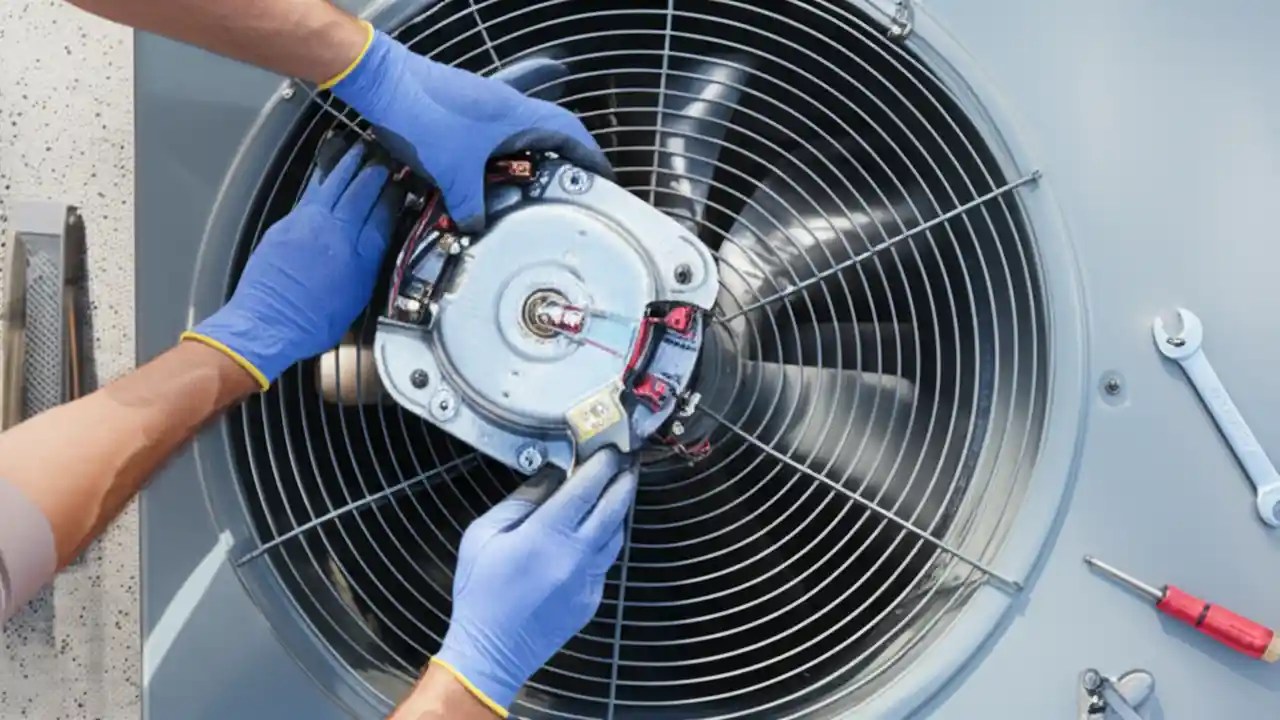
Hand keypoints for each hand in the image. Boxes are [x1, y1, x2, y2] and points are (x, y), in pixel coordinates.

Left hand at [186, 140, 402, 387]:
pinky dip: (324, 177)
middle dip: (375, 172)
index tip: (402, 183)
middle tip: (385, 157)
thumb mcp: (356, 297)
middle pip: (360, 193)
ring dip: (349, 165)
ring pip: (334, 185)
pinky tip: (329, 171)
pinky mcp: (287, 224)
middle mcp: (337, 234)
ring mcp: (309, 224)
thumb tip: (376, 241)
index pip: (383, 215)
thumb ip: (369, 264)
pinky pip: (312, 193)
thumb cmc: (313, 322)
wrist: (268, 323)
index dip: (394, 196)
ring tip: (361, 149)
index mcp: (360, 256)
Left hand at [326, 29, 609, 231]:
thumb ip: (470, 205)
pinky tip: (488, 177)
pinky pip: (494, 137)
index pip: (570, 133)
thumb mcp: (452, 173)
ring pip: (519, 135)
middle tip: (568, 187)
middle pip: (549, 133)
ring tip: (531, 189)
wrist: (384, 84)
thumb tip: (476, 226)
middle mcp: (507, 108)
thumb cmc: (425, 116)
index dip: (591, 155)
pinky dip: (499, 157)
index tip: (604, 176)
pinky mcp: (463, 111)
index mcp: (518, 117)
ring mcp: (485, 107)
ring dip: (528, 159)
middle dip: (562, 160)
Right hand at [432, 450, 638, 713]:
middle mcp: (576, 555)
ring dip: (620, 508)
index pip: (586, 488)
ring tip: (618, 488)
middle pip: (614, 506)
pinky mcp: (593, 598)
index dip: (602, 463)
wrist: (492, 652)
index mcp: (546, 534)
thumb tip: (551, 474)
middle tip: (629, 460)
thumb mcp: (484, 535)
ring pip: (616, 534)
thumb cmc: (480, 591)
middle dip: (624, 479)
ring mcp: (589, 579)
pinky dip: (606, 538)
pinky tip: (597, 529)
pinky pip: (606, 560)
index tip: (610, 446)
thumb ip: (521, 501)